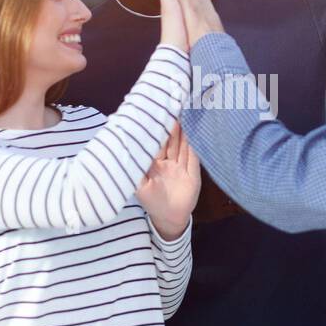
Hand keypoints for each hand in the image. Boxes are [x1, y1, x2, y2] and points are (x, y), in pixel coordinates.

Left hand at [136, 122, 199, 239]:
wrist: (170, 218)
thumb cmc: (152, 202)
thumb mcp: (139, 185)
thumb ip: (137, 168)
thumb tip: (130, 149)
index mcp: (153, 162)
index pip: (155, 141)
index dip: (156, 129)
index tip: (156, 113)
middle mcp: (167, 161)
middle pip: (170, 140)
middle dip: (171, 125)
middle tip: (172, 106)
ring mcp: (181, 165)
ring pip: (182, 144)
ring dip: (183, 130)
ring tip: (184, 112)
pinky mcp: (192, 171)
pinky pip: (194, 154)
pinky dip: (194, 143)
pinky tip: (195, 130)